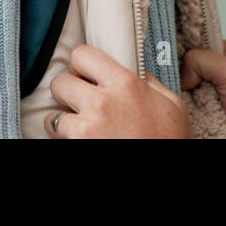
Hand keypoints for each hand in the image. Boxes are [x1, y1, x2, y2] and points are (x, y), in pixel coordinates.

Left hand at [44, 44, 189, 137]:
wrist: (166, 170)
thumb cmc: (170, 139)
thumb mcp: (171, 103)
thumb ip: (149, 82)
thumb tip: (136, 71)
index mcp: (125, 83)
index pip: (82, 54)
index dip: (81, 64)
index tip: (86, 74)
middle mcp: (102, 102)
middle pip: (60, 82)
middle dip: (67, 91)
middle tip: (79, 100)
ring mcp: (87, 128)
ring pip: (53, 115)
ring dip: (64, 119)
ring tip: (80, 125)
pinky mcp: (79, 146)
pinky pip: (57, 136)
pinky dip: (64, 138)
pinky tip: (81, 139)